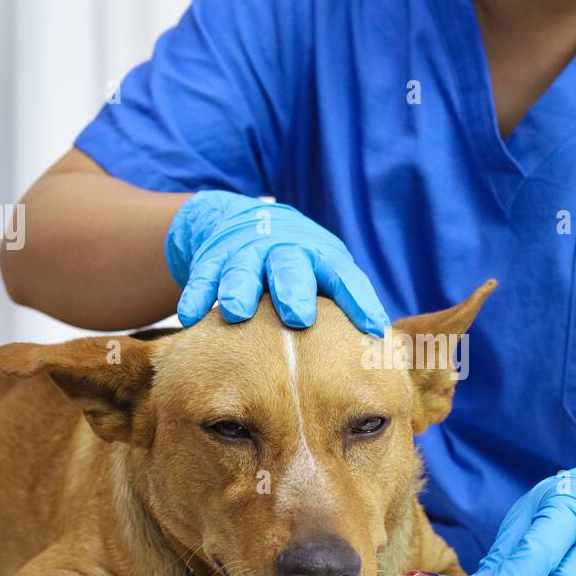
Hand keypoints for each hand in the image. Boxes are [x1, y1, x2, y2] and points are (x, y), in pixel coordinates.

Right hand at [164, 190, 388, 333]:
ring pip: (243, 267)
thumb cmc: (300, 269)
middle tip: (298, 316)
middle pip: (291, 266)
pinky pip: (203, 274)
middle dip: (294, 290)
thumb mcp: (326, 278)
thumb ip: (346, 309)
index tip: (373, 329)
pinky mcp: (213, 255)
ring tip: (239, 312)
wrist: (248, 223)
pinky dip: (198, 293)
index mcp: (321, 258)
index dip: (360, 302)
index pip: (345, 278)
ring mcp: (247, 251)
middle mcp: (285, 250)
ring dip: (240, 288)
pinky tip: (191, 315)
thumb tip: (384, 352)